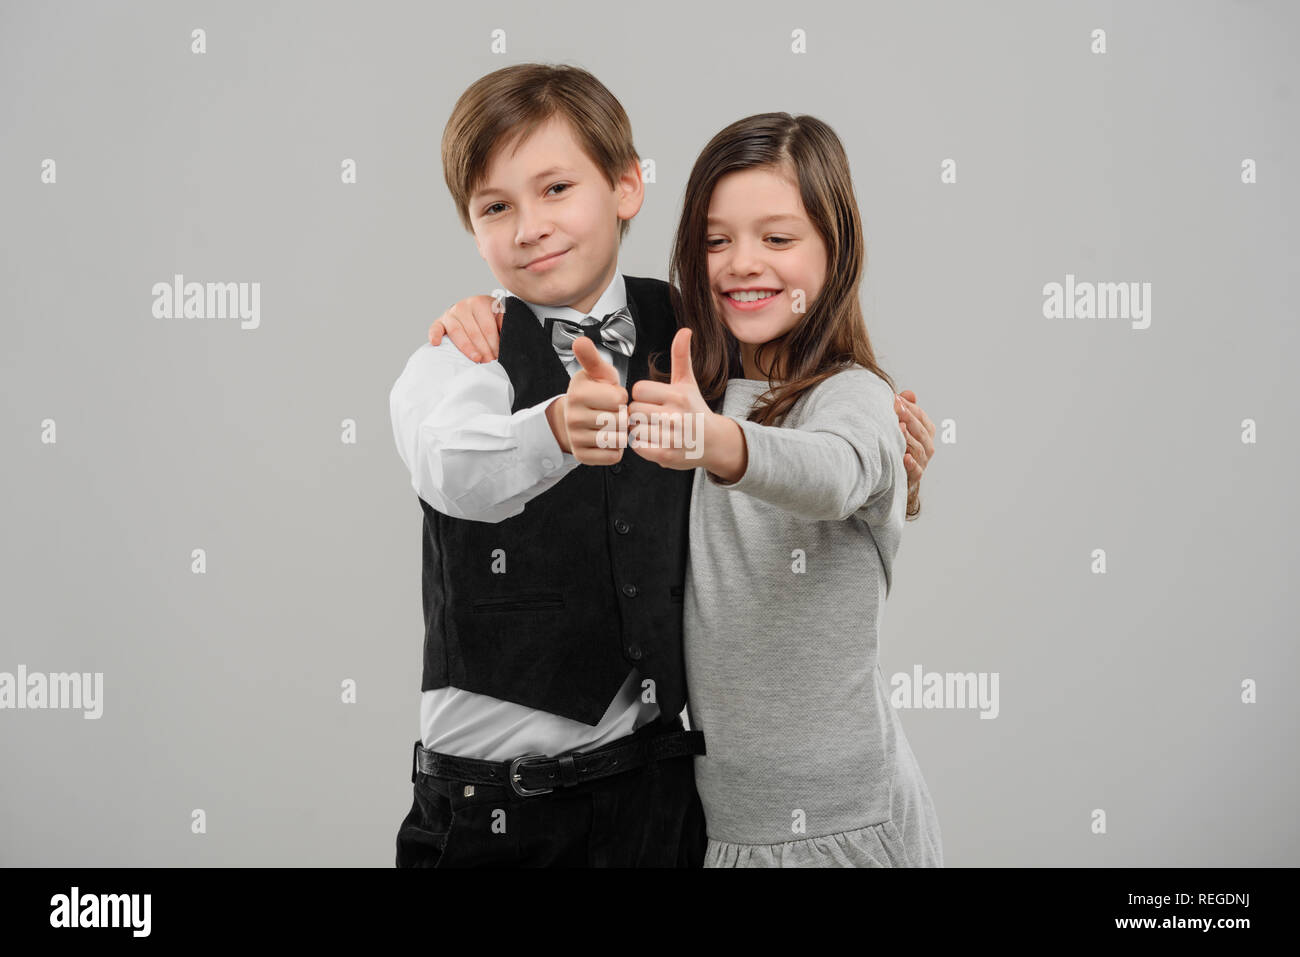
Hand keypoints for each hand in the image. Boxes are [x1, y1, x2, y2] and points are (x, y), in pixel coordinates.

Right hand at [428, 295, 503, 361]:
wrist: (473, 311)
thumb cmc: (488, 317)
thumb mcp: (499, 315)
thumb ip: (504, 323)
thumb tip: (508, 335)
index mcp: (480, 302)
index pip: (488, 328)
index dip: (494, 344)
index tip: (498, 356)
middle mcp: (463, 306)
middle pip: (474, 332)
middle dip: (483, 349)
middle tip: (489, 362)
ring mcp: (450, 314)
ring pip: (458, 332)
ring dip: (467, 347)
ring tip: (476, 359)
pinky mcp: (440, 322)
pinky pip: (435, 328)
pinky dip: (434, 335)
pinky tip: (436, 343)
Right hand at [563, 337, 628, 465]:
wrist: (574, 419)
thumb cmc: (593, 393)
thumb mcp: (596, 373)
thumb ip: (592, 358)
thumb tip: (580, 341)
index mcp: (578, 393)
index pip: (620, 398)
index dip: (622, 397)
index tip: (611, 396)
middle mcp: (573, 417)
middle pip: (620, 420)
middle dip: (622, 416)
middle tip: (611, 412)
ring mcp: (575, 438)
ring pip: (618, 439)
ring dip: (620, 433)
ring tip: (611, 425)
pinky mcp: (581, 456)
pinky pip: (613, 455)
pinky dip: (616, 449)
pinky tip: (607, 439)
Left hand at [627, 328, 743, 477]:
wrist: (714, 442)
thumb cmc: (696, 411)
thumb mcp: (688, 383)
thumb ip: (681, 357)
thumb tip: (685, 330)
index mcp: (677, 395)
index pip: (638, 390)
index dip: (641, 395)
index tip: (651, 400)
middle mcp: (675, 416)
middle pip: (633, 410)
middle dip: (638, 413)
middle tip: (650, 416)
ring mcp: (671, 437)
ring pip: (634, 429)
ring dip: (639, 430)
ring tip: (653, 429)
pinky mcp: (667, 455)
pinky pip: (639, 447)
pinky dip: (642, 445)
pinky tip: (654, 441)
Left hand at [895, 389, 935, 492]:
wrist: (893, 474)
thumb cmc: (897, 445)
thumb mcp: (901, 425)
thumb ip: (905, 409)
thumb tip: (909, 394)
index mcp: (926, 432)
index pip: (921, 416)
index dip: (909, 407)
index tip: (895, 398)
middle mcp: (927, 446)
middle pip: (921, 431)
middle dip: (909, 418)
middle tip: (896, 408)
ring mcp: (922, 461)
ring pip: (919, 448)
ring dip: (909, 438)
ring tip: (899, 428)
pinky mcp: (914, 476)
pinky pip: (916, 470)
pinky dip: (912, 464)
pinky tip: (905, 457)